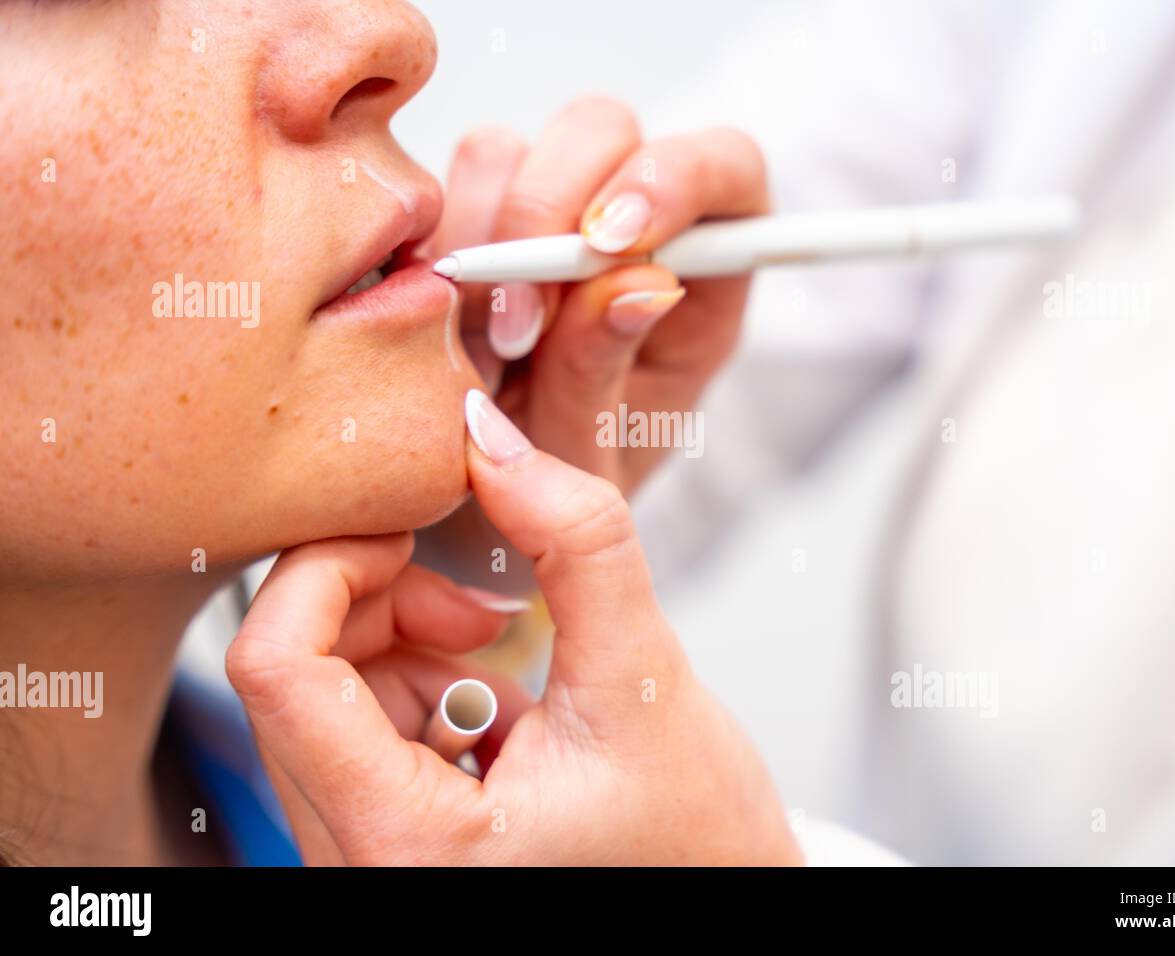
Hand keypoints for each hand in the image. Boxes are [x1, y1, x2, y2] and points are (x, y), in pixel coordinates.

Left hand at [226, 390, 800, 864]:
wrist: (719, 906)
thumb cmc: (695, 837)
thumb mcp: (646, 677)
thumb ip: (575, 539)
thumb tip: (486, 434)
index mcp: (404, 848)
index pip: (275, 670)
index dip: (329, 567)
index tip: (410, 537)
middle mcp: (356, 874)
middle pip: (288, 676)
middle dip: (385, 607)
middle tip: (484, 609)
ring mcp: (360, 867)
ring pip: (316, 701)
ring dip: (404, 650)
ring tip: (507, 677)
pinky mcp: (377, 852)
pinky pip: (346, 737)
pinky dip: (413, 693)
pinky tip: (494, 713)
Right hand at [426, 96, 766, 493]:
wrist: (482, 524)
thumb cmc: (560, 502)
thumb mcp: (589, 464)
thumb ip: (605, 375)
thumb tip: (635, 282)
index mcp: (704, 278)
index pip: (724, 168)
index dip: (672, 177)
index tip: (610, 241)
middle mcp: (626, 227)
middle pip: (604, 131)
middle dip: (545, 211)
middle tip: (514, 329)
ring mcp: (542, 216)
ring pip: (507, 152)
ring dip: (477, 245)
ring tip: (476, 357)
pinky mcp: (470, 222)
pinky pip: (434, 191)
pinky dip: (427, 250)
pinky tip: (434, 331)